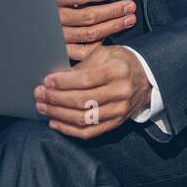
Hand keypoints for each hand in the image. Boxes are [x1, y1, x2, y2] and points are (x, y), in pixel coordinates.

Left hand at [34, 45, 152, 138]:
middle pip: (82, 100)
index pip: (86, 79)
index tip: (47, 80)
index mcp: (119, 70)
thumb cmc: (121, 63)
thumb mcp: (105, 54)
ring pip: (84, 118)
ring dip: (58, 114)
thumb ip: (82, 65)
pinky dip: (69, 129)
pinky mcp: (116, 123)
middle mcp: (121, 92)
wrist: (147, 79)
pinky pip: (89, 132)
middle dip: (56, 98)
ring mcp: (120, 110)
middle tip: (39, 94)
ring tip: (43, 107)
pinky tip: (55, 122)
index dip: (63, 82)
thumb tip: (56, 78)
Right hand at [51, 0, 137, 61]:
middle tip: (129, 6)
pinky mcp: (60, 50)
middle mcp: (54, 18)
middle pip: (88, 16)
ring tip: (127, 19)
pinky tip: (107, 36)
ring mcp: (56, 36)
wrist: (27, 15)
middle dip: (113, 11)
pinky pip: (83, 51)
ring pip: (90, 33)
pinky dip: (97, 45)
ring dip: (113, 26)